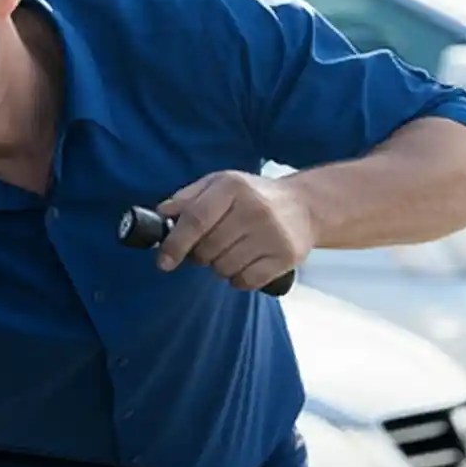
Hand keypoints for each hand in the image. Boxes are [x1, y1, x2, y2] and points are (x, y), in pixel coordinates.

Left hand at [154, 170, 314, 290]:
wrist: (305, 206)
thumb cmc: (252, 196)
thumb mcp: (219, 185)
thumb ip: (187, 198)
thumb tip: (160, 215)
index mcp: (232, 187)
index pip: (195, 219)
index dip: (175, 243)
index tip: (164, 261)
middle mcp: (254, 209)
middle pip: (207, 248)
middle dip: (199, 255)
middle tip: (209, 246)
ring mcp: (272, 234)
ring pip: (224, 268)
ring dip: (219, 266)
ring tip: (231, 250)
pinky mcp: (286, 256)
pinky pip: (245, 282)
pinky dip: (238, 279)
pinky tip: (246, 263)